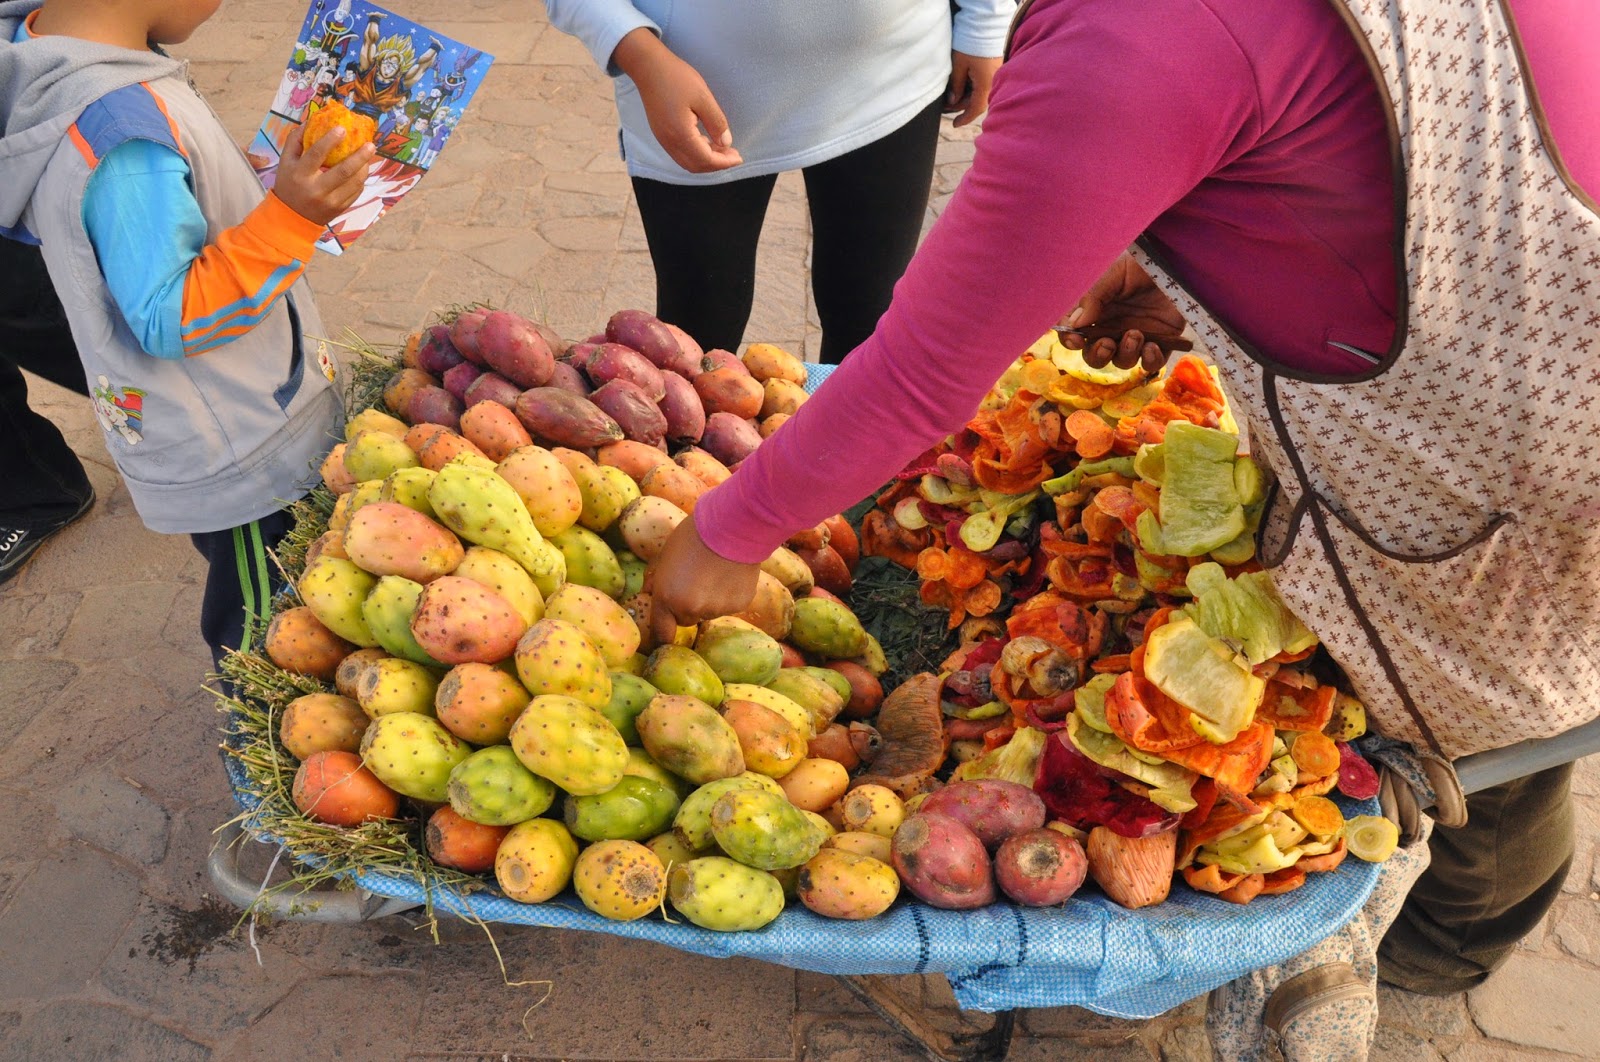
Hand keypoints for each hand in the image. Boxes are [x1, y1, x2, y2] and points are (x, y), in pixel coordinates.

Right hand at [274, 126, 373, 224]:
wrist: (292, 217)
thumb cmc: (289, 183)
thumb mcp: (285, 161)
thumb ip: (296, 140)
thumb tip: (313, 120)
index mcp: (300, 174)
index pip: (316, 154)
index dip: (329, 140)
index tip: (342, 128)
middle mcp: (316, 189)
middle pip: (343, 171)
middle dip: (360, 156)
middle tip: (370, 144)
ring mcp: (330, 201)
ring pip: (354, 182)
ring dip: (365, 166)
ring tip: (368, 153)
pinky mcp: (340, 209)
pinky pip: (356, 192)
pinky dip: (361, 179)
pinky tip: (362, 169)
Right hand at [613, 28, 741, 173]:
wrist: (648, 67)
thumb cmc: (676, 78)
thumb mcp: (703, 97)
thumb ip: (716, 122)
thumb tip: (726, 143)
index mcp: (680, 134)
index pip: (706, 159)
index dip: (724, 162)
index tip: (739, 157)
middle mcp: (669, 142)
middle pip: (696, 166)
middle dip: (716, 165)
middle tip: (733, 155)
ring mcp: (663, 139)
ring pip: (687, 162)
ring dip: (706, 160)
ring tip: (722, 149)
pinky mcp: (661, 134)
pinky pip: (680, 153)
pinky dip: (695, 154)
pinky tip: (706, 142)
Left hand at [647, 516, 760, 645]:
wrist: (732, 525)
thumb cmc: (693, 535)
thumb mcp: (665, 554)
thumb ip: (656, 579)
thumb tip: (649, 593)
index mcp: (667, 598)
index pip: (662, 633)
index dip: (662, 636)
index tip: (664, 636)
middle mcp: (691, 609)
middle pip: (686, 620)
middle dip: (687, 606)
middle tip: (695, 580)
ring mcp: (717, 609)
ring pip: (709, 611)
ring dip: (709, 599)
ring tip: (715, 571)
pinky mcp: (739, 604)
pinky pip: (729, 605)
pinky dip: (728, 594)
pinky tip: (731, 573)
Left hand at [946, 51, 999, 126]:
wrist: (984, 24)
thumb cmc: (970, 44)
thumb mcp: (958, 66)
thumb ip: (956, 86)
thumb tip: (952, 101)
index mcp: (985, 84)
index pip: (975, 109)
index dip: (964, 118)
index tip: (955, 124)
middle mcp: (993, 82)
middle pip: (977, 101)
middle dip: (961, 106)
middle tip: (946, 106)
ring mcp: (995, 74)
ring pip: (980, 93)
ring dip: (966, 96)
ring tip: (951, 95)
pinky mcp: (994, 67)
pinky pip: (983, 83)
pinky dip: (972, 87)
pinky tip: (962, 85)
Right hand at [1059, 254, 1187, 372]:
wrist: (1178, 263)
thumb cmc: (1143, 263)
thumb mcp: (1114, 272)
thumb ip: (1093, 297)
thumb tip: (1075, 324)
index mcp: (1096, 310)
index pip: (1073, 331)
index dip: (1070, 339)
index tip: (1076, 339)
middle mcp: (1113, 327)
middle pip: (1094, 355)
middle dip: (1097, 355)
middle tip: (1107, 343)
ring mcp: (1136, 337)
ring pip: (1121, 361)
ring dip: (1125, 354)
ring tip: (1136, 334)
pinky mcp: (1161, 343)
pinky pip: (1151, 364)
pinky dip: (1150, 360)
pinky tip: (1152, 346)